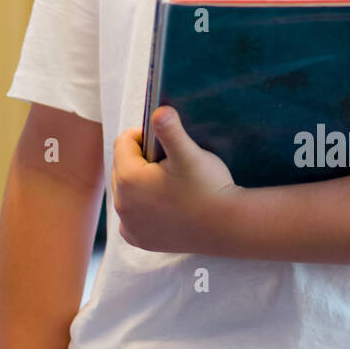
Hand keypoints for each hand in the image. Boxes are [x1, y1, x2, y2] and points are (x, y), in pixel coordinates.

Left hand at [111, 106, 239, 253]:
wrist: (227, 227)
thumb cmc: (209, 188)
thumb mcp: (189, 154)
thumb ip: (170, 130)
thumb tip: (159, 109)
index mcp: (129, 179)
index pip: (123, 142)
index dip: (143, 136)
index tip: (165, 142)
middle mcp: (122, 204)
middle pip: (122, 166)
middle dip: (141, 160)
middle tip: (169, 162)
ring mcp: (129, 224)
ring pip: (126, 190)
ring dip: (140, 182)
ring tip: (167, 182)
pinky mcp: (138, 239)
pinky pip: (131, 214)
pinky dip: (142, 206)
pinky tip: (162, 204)